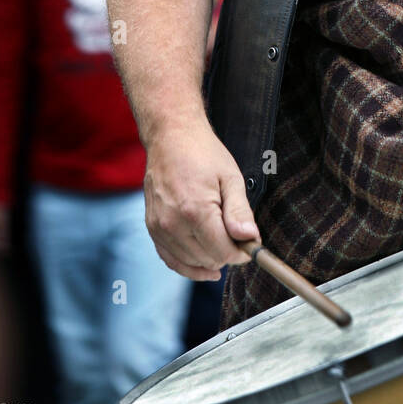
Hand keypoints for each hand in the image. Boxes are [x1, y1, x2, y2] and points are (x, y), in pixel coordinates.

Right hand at [144, 119, 260, 280]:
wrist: (171, 137)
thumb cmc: (203, 153)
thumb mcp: (231, 177)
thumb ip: (240, 211)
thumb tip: (250, 239)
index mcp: (195, 210)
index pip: (222, 252)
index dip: (241, 253)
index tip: (250, 244)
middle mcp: (172, 223)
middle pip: (207, 259)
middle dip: (226, 254)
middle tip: (238, 238)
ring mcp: (159, 227)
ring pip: (190, 263)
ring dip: (209, 259)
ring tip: (222, 242)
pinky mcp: (152, 228)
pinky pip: (170, 259)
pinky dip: (188, 265)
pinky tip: (205, 266)